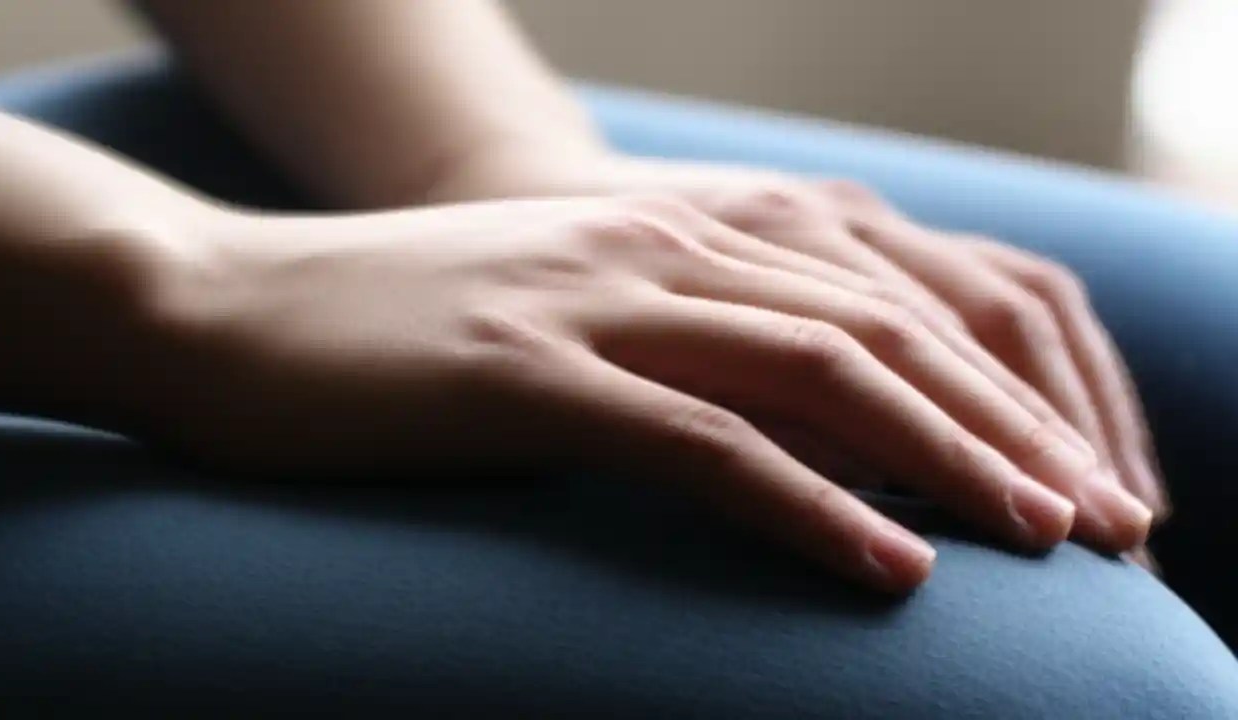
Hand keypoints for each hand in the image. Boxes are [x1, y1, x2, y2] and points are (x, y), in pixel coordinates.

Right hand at [427, 148, 1168, 526]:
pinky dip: (810, 503)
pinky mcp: (524, 376)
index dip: (989, 386)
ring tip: (1044, 539)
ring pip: (820, 371)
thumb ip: (667, 341)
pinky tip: (889, 568)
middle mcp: (652, 245)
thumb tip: (778, 426)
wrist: (228, 311)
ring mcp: (592, 302)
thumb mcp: (559, 317)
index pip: (874, 299)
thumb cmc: (393, 334)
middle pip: (880, 328)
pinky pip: (701, 441)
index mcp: (668, 228)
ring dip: (948, 457)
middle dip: (1008, 423)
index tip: (1065, 471)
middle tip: (1101, 519)